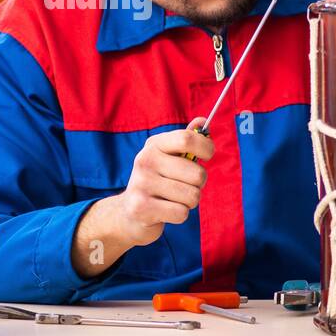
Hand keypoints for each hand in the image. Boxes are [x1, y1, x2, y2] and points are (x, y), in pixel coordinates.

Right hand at [111, 117, 214, 246]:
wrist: (128, 212)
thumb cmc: (157, 181)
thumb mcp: (168, 157)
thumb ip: (186, 140)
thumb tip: (203, 121)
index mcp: (154, 145)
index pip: (186, 139)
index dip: (206, 148)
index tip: (207, 156)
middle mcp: (145, 160)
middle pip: (197, 173)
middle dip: (199, 184)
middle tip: (185, 185)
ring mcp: (141, 183)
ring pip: (192, 196)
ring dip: (190, 202)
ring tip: (174, 199)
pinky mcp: (141, 207)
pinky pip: (182, 213)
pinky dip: (180, 215)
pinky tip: (166, 211)